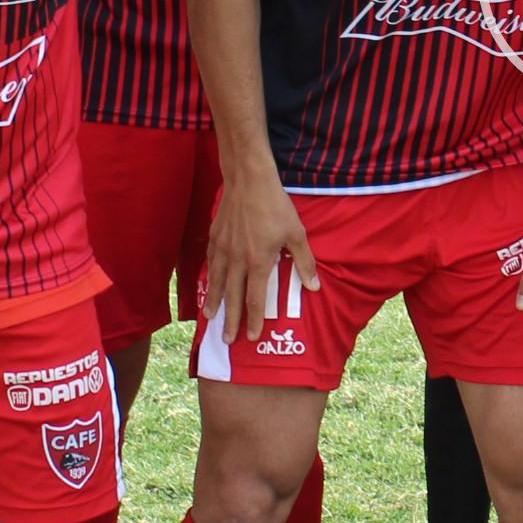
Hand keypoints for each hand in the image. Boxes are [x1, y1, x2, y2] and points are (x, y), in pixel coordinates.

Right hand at [203, 175, 315, 352]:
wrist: (249, 181)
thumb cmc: (276, 206)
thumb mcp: (296, 233)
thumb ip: (304, 262)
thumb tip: (314, 287)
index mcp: (259, 261)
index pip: (255, 299)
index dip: (253, 320)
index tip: (251, 337)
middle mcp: (238, 260)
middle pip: (233, 297)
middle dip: (231, 320)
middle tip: (227, 340)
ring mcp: (223, 249)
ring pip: (217, 283)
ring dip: (215, 303)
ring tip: (211, 319)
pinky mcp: (215, 238)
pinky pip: (210, 265)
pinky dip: (209, 279)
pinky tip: (209, 286)